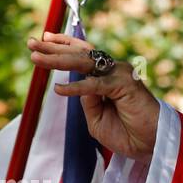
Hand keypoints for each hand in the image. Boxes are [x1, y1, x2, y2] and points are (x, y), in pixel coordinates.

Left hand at [27, 32, 160, 161]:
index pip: (84, 54)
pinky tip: (59, 89)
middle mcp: (114, 70)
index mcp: (108, 76)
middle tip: (31, 42)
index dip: (64, 44)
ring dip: (58, 59)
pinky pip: (94, 85)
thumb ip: (85, 100)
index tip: (44, 37)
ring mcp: (120, 75)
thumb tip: (75, 83)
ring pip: (84, 63)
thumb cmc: (127, 133)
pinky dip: (76, 87)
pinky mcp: (124, 86)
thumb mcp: (96, 118)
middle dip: (53, 48)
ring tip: (36, 58)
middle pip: (80, 54)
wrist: (151, 146)